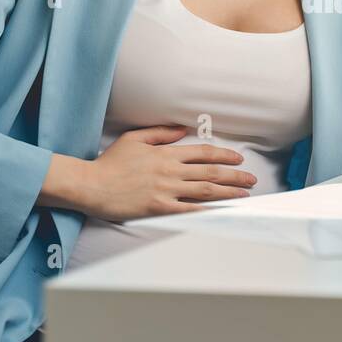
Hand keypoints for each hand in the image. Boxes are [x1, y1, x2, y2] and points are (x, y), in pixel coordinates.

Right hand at [78, 125, 256, 219]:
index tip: (238, 159)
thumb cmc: (110, 162)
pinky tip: (222, 211)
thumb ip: (161, 133)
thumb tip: (182, 129)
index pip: (203, 153)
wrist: (90, 185)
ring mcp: (166, 190)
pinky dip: (208, 210)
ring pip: (205, 190)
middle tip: (252, 179)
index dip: (224, 155)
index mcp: (166, 153)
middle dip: (235, 176)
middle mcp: (171, 171)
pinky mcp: (159, 208)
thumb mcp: (134, 139)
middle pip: (211, 172)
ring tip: (245, 194)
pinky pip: (189, 210)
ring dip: (229, 192)